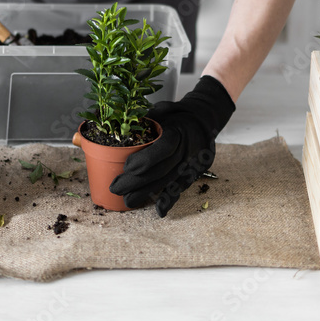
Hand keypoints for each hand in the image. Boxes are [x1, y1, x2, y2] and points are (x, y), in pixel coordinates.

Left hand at [109, 75, 234, 216]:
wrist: (203, 119)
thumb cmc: (176, 114)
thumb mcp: (162, 109)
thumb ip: (145, 120)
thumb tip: (118, 127)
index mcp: (178, 131)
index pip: (163, 148)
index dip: (145, 160)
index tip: (127, 167)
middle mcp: (187, 150)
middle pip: (162, 170)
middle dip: (136, 182)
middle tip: (116, 188)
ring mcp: (191, 165)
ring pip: (168, 182)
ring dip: (147, 194)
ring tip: (127, 201)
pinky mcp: (193, 174)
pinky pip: (181, 189)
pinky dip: (170, 200)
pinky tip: (159, 211)